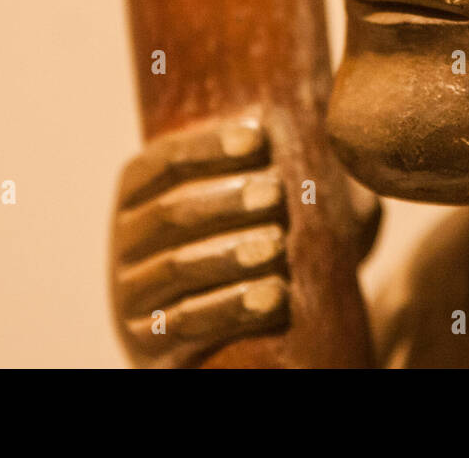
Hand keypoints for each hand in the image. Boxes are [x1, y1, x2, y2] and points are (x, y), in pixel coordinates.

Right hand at [111, 109, 290, 367]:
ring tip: (277, 246)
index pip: (166, 161)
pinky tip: (273, 297)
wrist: (231, 337)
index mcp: (141, 192)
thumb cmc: (256, 249)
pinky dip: (231, 308)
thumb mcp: (265, 207)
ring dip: (230, 254)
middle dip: (226, 199)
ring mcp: (131, 295)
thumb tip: (342, 124)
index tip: (259, 138)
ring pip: (178, 267)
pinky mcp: (148, 344)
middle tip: (276, 193)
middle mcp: (127, 240)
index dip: (209, 146)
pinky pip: (185, 323)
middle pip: (172, 212)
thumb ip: (299, 169)